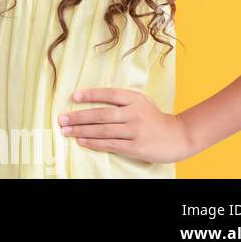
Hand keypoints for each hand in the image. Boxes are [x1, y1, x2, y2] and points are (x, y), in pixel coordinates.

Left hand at [58, 88, 196, 163]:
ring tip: (66, 131)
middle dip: (78, 117)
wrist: (179, 136)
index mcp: (136, 99)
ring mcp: (136, 130)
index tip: (74, 97)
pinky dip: (93, 143)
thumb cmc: (154, 119)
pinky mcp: (136, 147)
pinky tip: (81, 141)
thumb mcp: (141, 103)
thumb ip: (121, 101)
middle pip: (101, 114)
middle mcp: (135, 113)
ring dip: (81, 131)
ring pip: (103, 130)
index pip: (109, 94)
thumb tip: (91, 102)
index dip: (91, 95)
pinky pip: (110, 144)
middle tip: (62, 119)